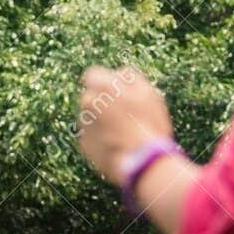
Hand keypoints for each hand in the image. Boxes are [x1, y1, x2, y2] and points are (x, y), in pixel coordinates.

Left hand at [77, 65, 174, 185]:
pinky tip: (116, 145)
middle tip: (120, 115)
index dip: (102, 83)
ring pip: (89, 117)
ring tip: (121, 133)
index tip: (111, 91)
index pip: (92, 75)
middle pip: (90, 97)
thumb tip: (119, 73)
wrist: (142, 160)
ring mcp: (85, 123)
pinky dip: (99, 140)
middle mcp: (88, 101)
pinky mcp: (84, 143)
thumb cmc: (149, 124)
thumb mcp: (149, 93)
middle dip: (101, 104)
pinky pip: (90, 137)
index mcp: (103, 85)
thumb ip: (131, 78)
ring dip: (100, 122)